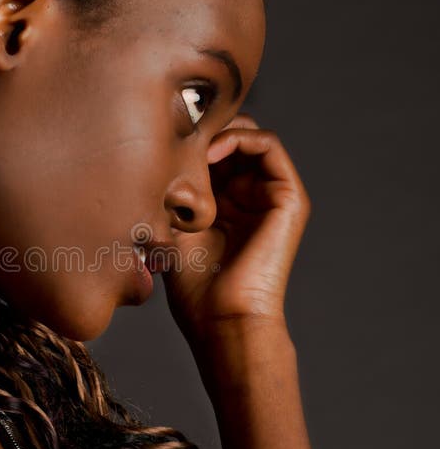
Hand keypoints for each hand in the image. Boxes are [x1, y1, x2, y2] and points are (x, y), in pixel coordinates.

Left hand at [162, 114, 310, 343]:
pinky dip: (240, 138)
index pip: (212, 152)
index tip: (160, 140)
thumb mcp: (173, 226)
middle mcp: (251, 197)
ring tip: (192, 145)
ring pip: (250, 136)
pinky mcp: (289, 198)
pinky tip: (211, 152)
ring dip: (219, 131)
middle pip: (233, 138)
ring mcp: (272, 196)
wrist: (222, 319)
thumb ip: (175, 187)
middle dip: (204, 129)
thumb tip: (159, 146)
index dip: (189, 139)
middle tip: (177, 133)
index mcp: (226, 205)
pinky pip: (269, 146)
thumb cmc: (195, 287)